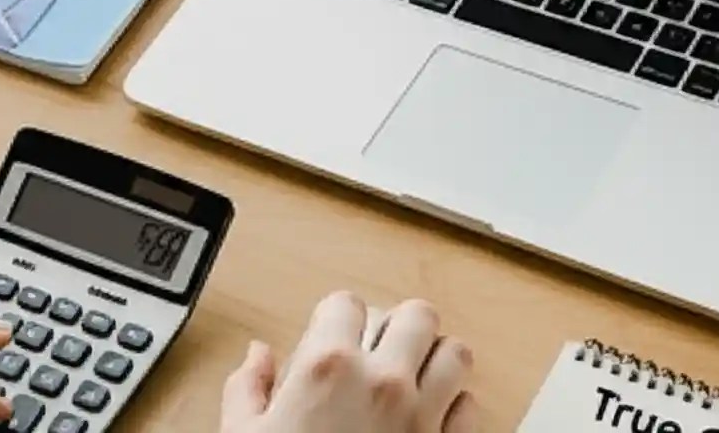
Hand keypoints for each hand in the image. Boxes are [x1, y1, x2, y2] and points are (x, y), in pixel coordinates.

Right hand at [221, 292, 476, 432]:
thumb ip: (247, 389)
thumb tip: (257, 357)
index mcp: (328, 368)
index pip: (346, 303)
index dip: (336, 318)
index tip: (331, 336)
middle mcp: (382, 381)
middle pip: (415, 315)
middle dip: (398, 326)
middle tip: (379, 349)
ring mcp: (422, 415)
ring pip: (455, 353)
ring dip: (435, 358)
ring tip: (413, 374)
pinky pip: (470, 407)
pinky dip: (455, 405)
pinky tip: (431, 416)